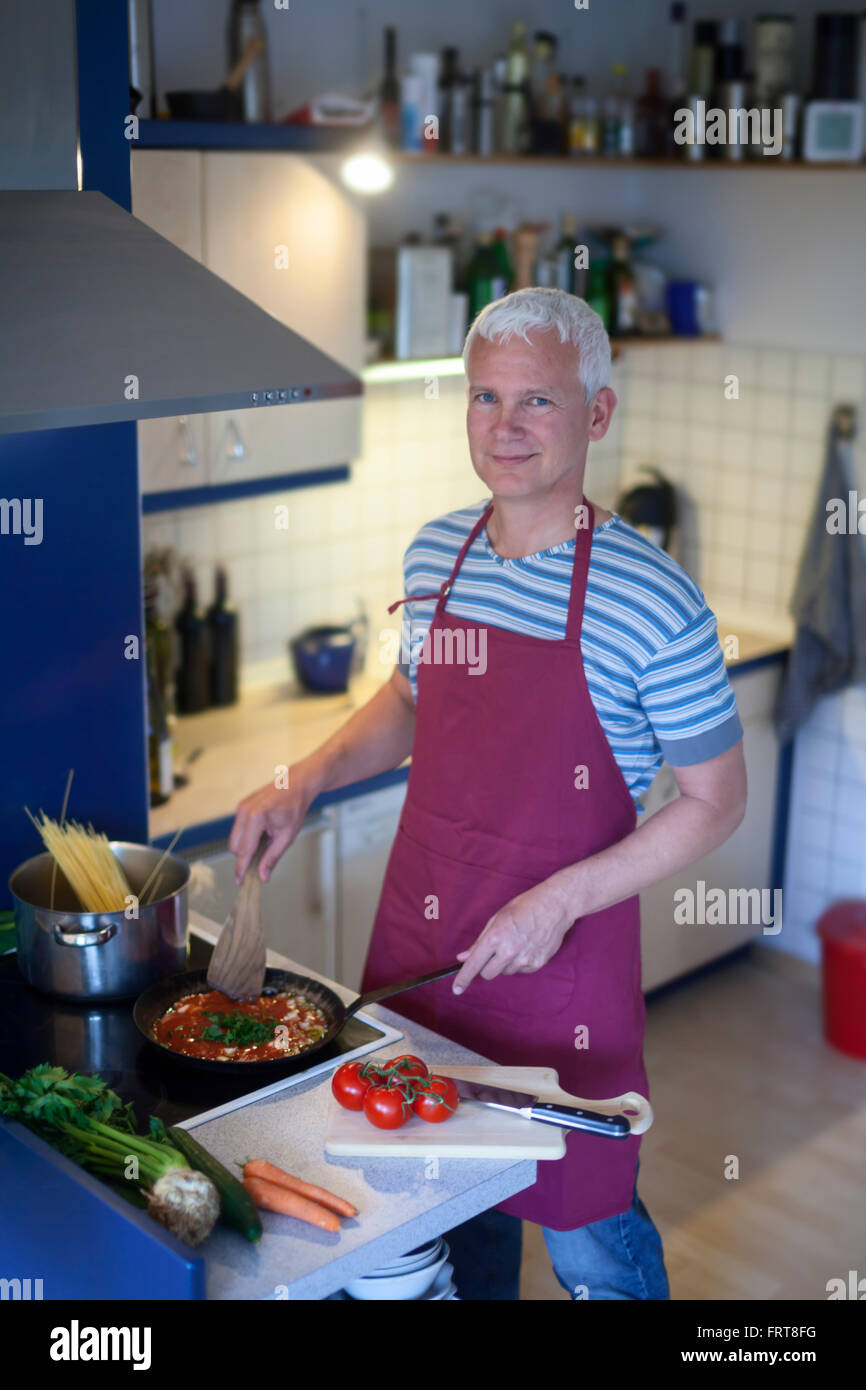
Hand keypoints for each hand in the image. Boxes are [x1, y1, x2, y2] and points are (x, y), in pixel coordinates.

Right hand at [229, 771, 316, 882]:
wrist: (296, 784)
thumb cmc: (295, 807)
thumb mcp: (287, 836)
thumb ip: (272, 857)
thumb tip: (262, 876)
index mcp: (256, 818)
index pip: (244, 851)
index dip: (241, 868)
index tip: (240, 882)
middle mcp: (244, 811)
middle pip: (234, 847)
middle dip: (245, 857)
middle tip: (262, 861)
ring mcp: (241, 807)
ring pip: (234, 839)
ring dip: (246, 846)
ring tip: (267, 841)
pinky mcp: (241, 807)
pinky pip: (238, 829)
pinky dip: (247, 837)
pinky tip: (263, 833)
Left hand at [451, 882, 573, 993]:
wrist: (554, 907)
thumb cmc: (523, 907)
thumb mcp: (497, 919)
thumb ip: (479, 941)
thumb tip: (463, 958)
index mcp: (495, 937)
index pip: (474, 964)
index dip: (463, 978)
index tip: (457, 989)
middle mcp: (509, 951)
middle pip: (487, 974)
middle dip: (486, 966)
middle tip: (494, 952)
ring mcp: (524, 960)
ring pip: (505, 972)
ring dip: (505, 963)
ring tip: (516, 942)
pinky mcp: (537, 964)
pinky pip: (520, 970)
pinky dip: (519, 962)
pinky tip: (527, 946)